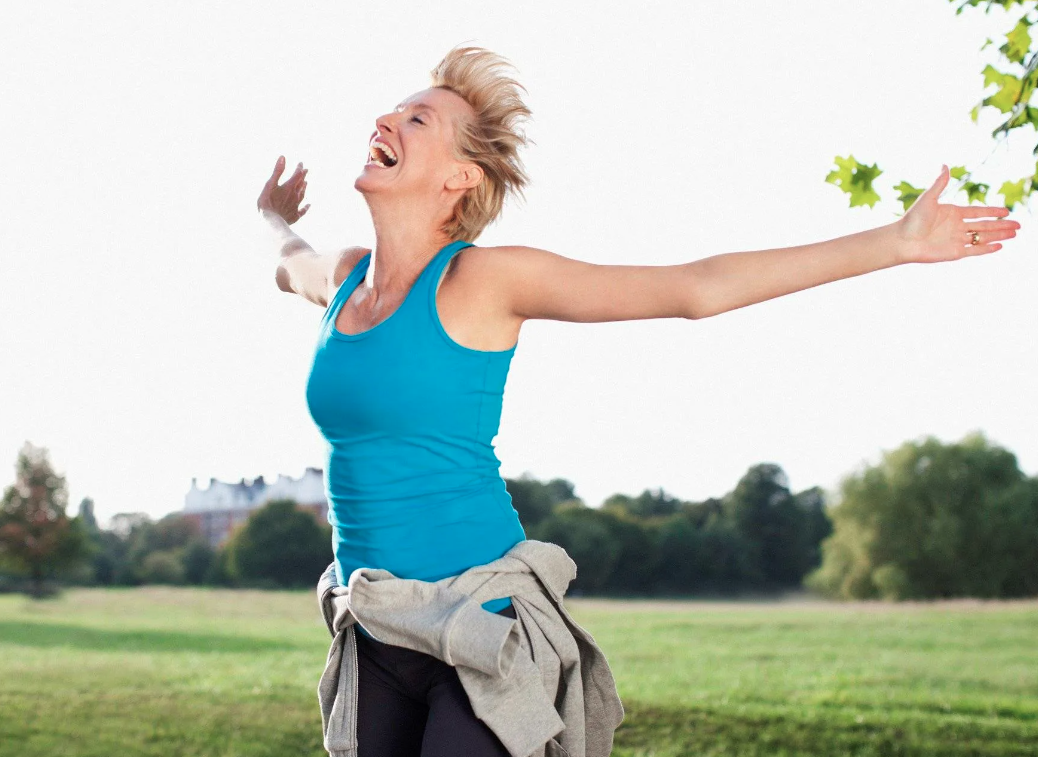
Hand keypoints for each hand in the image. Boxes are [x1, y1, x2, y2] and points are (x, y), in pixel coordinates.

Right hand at [257, 155, 309, 223]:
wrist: (271, 221)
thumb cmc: (268, 202)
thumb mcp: (270, 184)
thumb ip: (277, 171)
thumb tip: (283, 157)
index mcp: (289, 187)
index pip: (297, 175)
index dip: (299, 169)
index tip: (301, 163)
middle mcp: (295, 196)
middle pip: (301, 184)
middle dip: (303, 176)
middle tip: (306, 171)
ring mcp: (295, 206)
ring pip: (302, 195)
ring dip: (304, 188)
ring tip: (306, 183)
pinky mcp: (295, 216)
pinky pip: (303, 210)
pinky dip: (306, 207)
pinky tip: (309, 205)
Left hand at [893, 164, 1020, 263]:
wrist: (901, 241)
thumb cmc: (912, 219)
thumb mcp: (928, 198)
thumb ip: (939, 183)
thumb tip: (945, 165)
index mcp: (952, 213)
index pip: (977, 212)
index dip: (992, 212)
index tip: (1006, 211)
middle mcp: (956, 227)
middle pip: (984, 226)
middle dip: (1001, 226)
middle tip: (1018, 225)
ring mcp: (955, 240)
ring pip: (982, 238)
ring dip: (999, 236)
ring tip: (1015, 234)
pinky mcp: (954, 253)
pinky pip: (974, 251)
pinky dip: (987, 249)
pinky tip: (1000, 246)